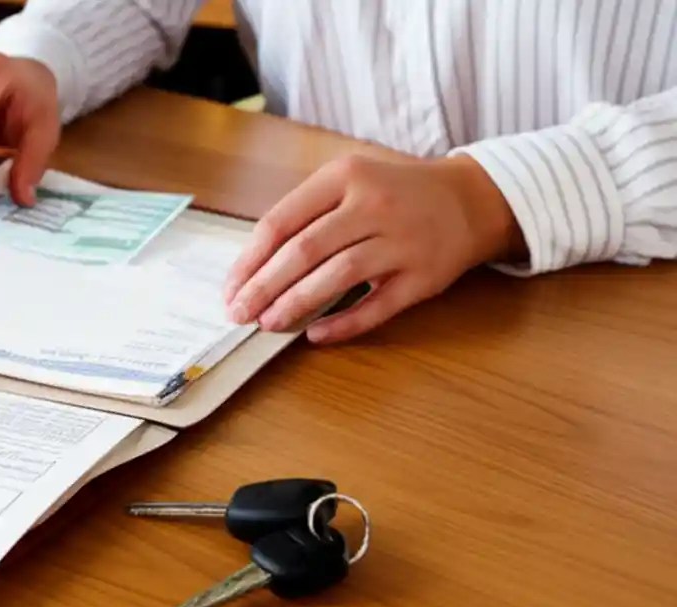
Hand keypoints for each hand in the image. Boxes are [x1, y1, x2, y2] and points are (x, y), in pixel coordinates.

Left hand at [222, 154, 524, 343]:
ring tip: (268, 324)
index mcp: (345, 176)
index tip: (230, 288)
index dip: (249, 260)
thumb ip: (305, 216)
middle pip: (304, 251)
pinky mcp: (424, 276)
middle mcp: (374, 204)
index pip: (281, 222)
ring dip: (295, 304)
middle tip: (239, 314)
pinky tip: (315, 335)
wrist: (470, 200)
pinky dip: (343, 324)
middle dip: (263, 287)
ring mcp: (402, 240)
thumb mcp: (349, 183)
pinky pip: (376, 306)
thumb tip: (252, 269)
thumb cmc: (392, 195)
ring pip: (337, 276)